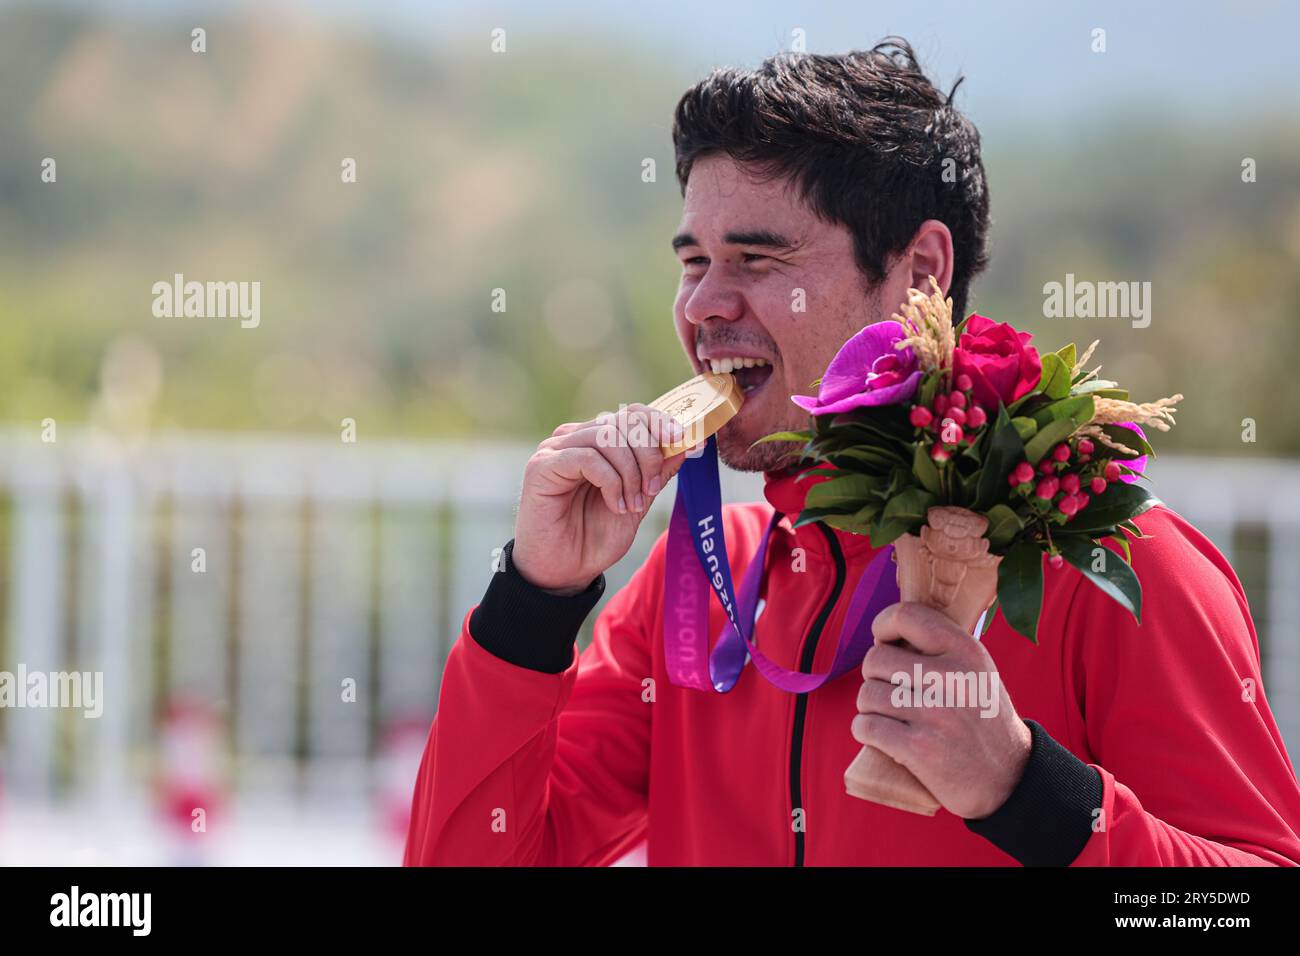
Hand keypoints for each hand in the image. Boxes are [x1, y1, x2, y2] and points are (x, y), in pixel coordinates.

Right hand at [512, 403, 688, 593]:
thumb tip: (688, 444)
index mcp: (597, 441)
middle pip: (623, 421)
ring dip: (630, 474)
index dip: (660, 422)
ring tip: (631, 505)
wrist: (563, 572)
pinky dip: (611, 482)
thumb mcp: (638, 502)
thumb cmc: (594, 537)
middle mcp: (576, 438)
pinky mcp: (542, 465)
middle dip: (648, 453)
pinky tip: (614, 505)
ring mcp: (556, 449)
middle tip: (651, 488)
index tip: (682, 441)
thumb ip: (657, 473)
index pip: (632, 414)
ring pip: (608, 437)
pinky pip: (588, 457)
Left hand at [850, 602, 1032, 819]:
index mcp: (966, 651)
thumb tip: (886, 635)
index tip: (882, 640)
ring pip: (866, 694)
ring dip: (869, 707)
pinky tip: (880, 735)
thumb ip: (941, 648)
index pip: (906, 616)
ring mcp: (934, 713)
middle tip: (891, 692)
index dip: (883, 625)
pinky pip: (865, 726)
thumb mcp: (977, 672)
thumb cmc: (982, 719)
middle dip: (874, 676)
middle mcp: (951, 678)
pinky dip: (865, 731)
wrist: (1009, 778)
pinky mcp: (918, 747)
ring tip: (889, 716)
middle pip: (876, 659)